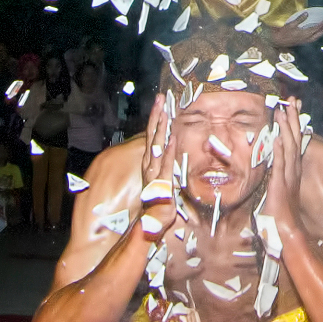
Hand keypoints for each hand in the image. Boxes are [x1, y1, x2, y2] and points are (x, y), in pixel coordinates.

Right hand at [138, 95, 177, 228]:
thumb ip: (166, 168)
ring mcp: (154, 173)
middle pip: (152, 136)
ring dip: (161, 128)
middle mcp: (150, 164)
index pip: (152, 137)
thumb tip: (172, 156)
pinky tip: (172, 139)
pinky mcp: (162, 183)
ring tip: (165, 112)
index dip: (155, 120)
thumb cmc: (158, 203)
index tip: (160, 105)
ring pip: (157, 146)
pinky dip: (169, 151)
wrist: (150, 223)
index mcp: (150, 163)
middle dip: (156, 116)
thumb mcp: (163, 181)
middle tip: (160, 99)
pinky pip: (166, 164)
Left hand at [260, 97, 305, 233]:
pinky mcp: (280, 184)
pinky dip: (279, 151)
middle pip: (295, 139)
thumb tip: (269, 162)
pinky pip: (280, 165)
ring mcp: (288, 176)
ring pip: (288, 148)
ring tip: (282, 113)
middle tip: (291, 101)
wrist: (288, 228)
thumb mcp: (280, 186)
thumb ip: (276, 173)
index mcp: (293, 167)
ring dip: (285, 130)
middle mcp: (293, 168)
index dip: (295, 123)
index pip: (295, 140)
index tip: (293, 107)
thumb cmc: (282, 209)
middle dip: (293, 119)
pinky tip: (276, 139)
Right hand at [270, 15, 322, 46]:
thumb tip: (306, 14)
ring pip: (318, 36)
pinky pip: (314, 38)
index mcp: (305, 34)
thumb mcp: (291, 24)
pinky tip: (319, 30)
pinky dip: (319, 33)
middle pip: (320, 33)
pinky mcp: (304, 41)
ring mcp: (306, 40)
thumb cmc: (283, 32)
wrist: (278, 41)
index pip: (317, 28)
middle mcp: (307, 38)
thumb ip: (299, 19)